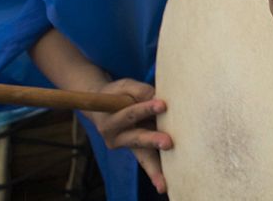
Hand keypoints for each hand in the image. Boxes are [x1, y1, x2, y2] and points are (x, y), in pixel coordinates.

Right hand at [87, 78, 168, 193]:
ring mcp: (127, 147)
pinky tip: (164, 185)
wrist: (103, 107)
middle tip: (168, 142)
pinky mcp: (137, 152)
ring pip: (142, 157)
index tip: (162, 104)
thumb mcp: (124, 87)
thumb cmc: (118, 94)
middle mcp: (115, 138)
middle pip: (136, 138)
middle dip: (153, 140)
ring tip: (163, 183)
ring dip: (154, 169)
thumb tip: (157, 97)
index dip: (144, 109)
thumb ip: (139, 91)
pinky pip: (147, 162)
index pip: (130, 113)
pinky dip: (156, 173)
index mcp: (110, 120)